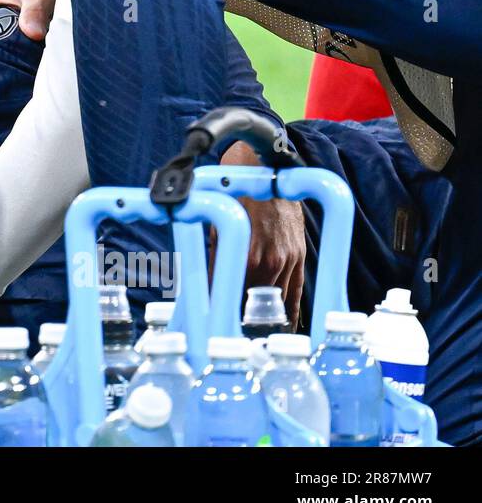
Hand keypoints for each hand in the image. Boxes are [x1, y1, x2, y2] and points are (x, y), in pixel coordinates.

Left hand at [210, 141, 306, 326]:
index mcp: (247, 256)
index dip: (216, 312)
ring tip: (252, 339)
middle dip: (238, 319)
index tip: (206, 325)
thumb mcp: (215, 225)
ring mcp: (288, 259)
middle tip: (225, 337)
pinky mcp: (300, 255)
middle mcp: (270, 261)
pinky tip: (285, 326)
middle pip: (253, 302)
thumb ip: (213, 257)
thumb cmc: (235, 189)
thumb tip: (202, 285)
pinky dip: (290, 310)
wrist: (266, 164)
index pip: (230, 295)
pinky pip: (297, 291)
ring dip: (264, 319)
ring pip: (276, 301)